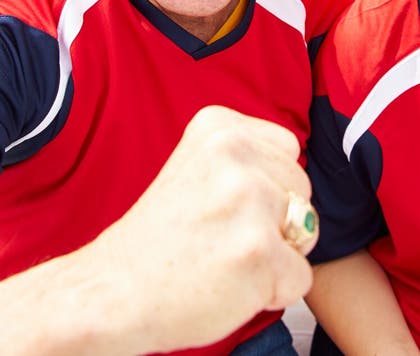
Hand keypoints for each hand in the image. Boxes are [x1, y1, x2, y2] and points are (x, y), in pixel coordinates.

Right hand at [95, 107, 315, 353]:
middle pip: (302, 189)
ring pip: (306, 231)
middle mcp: (235, 154)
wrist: (111, 291)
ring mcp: (248, 201)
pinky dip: (275, 292)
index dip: (267, 184)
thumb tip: (300, 174)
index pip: (288, 148)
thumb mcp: (196, 165)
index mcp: (219, 127)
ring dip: (277, 255)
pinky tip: (232, 285)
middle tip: (223, 236)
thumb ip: (246, 157)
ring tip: (226, 259)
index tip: (225, 204)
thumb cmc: (159, 237)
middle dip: (277, 220)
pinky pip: (300, 277)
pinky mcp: (258, 252)